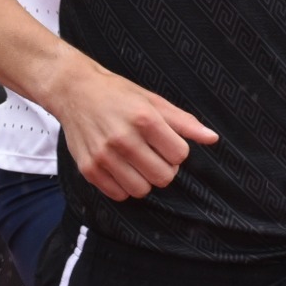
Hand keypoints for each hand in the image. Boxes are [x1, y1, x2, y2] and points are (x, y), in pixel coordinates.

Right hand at [46, 56, 217, 200]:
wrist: (72, 90)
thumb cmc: (116, 94)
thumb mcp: (152, 101)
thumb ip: (183, 122)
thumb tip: (213, 138)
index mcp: (143, 119)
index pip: (180, 156)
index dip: (175, 150)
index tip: (163, 141)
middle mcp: (123, 138)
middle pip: (164, 177)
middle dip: (162, 167)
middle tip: (150, 153)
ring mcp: (103, 155)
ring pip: (142, 190)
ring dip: (143, 179)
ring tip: (135, 162)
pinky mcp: (88, 168)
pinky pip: (118, 195)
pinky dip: (123, 186)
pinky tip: (119, 168)